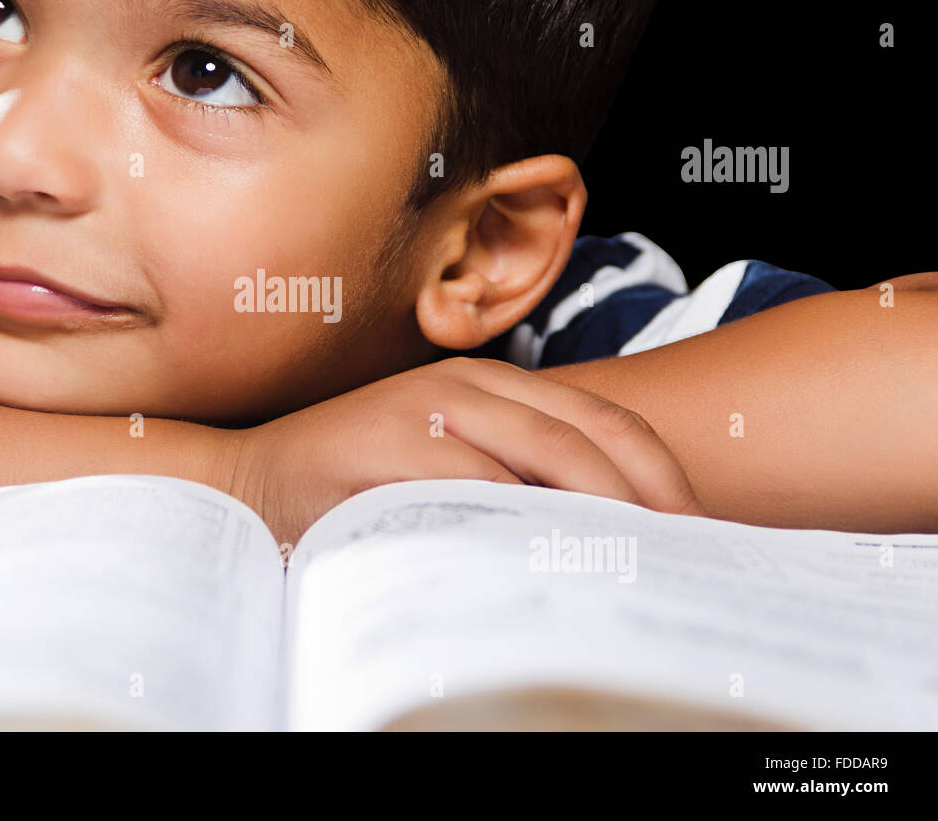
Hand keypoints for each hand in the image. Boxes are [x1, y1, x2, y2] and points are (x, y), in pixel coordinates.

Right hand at [223, 356, 705, 544]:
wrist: (251, 480)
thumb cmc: (354, 480)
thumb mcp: (441, 456)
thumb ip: (508, 471)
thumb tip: (602, 527)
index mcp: (486, 381)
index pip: (602, 417)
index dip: (659, 472)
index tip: (695, 528)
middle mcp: (464, 384)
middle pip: (589, 435)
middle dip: (650, 498)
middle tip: (686, 556)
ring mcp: (427, 409)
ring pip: (546, 456)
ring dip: (600, 513)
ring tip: (634, 563)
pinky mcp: (392, 446)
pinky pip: (479, 488)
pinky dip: (525, 525)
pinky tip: (550, 564)